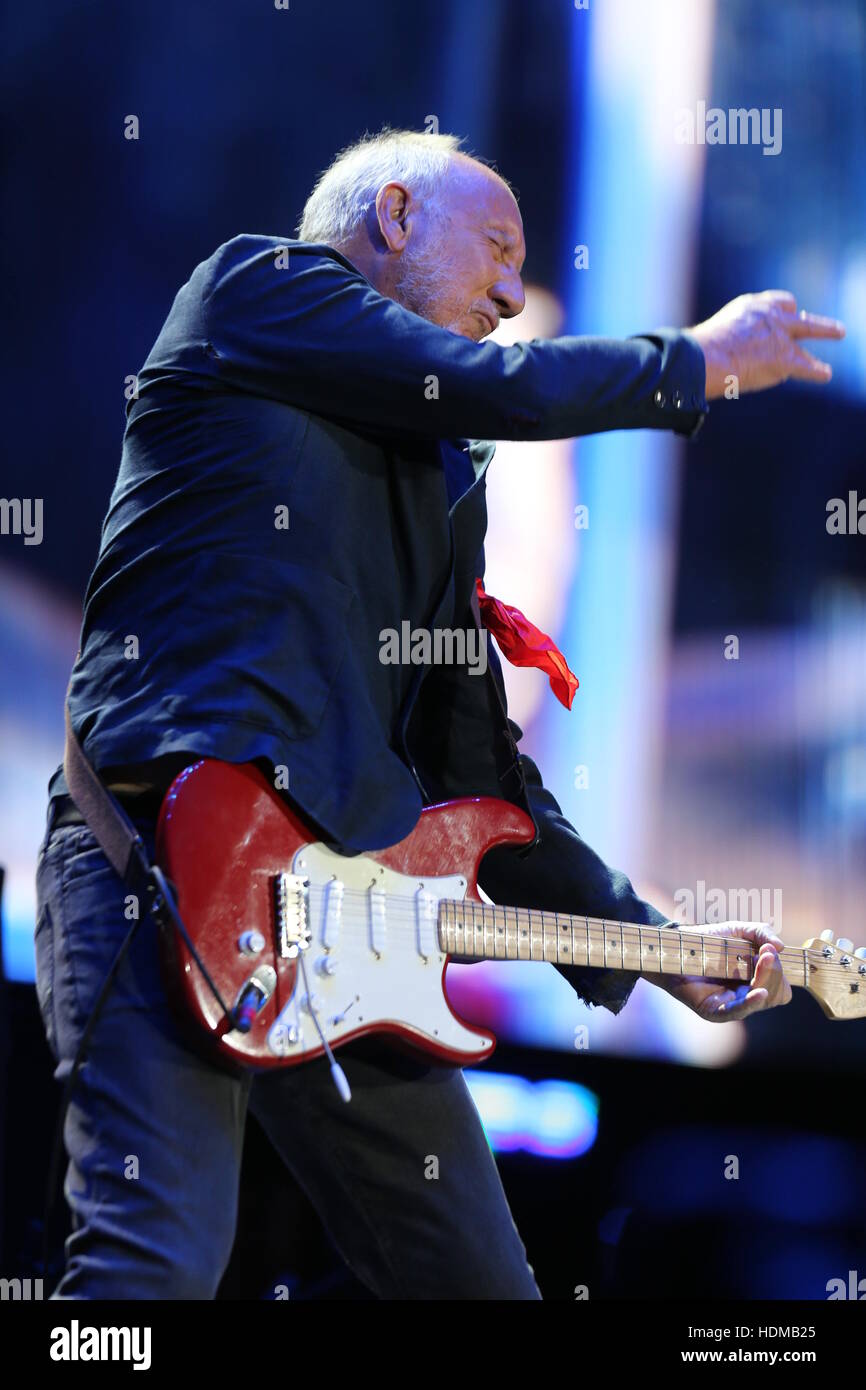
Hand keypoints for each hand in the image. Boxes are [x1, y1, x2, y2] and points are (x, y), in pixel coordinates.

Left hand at [651, 922, 792, 1021]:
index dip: (780, 970)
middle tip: (766, 953)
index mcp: (755, 981)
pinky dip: (751, 1003)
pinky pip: (737, 1011)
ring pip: (761, 1001)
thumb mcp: (738, 930)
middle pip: (776, 993)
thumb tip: (782, 947)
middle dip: (774, 972)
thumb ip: (761, 932)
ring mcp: (732, 1005)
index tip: (769, 949)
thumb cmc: (708, 940)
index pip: (781, 985)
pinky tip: (759, 992)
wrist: (675, 945)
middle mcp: (746, 995)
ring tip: (761, 959)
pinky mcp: (714, 1010)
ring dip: (766, 980)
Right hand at [688, 291, 844, 398]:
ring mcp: (780, 335)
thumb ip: (724, 340)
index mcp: (750, 307)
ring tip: (839, 331)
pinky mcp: (785, 358)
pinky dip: (817, 371)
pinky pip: (807, 365)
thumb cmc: (698, 354)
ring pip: (810, 328)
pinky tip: (825, 373)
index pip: (776, 303)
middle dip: (810, 317)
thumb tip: (706, 356)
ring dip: (826, 329)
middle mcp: (769, 316)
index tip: (788, 314)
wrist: (704, 358)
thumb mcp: (710, 336)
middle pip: (796, 312)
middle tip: (824, 321)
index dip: (783, 311)